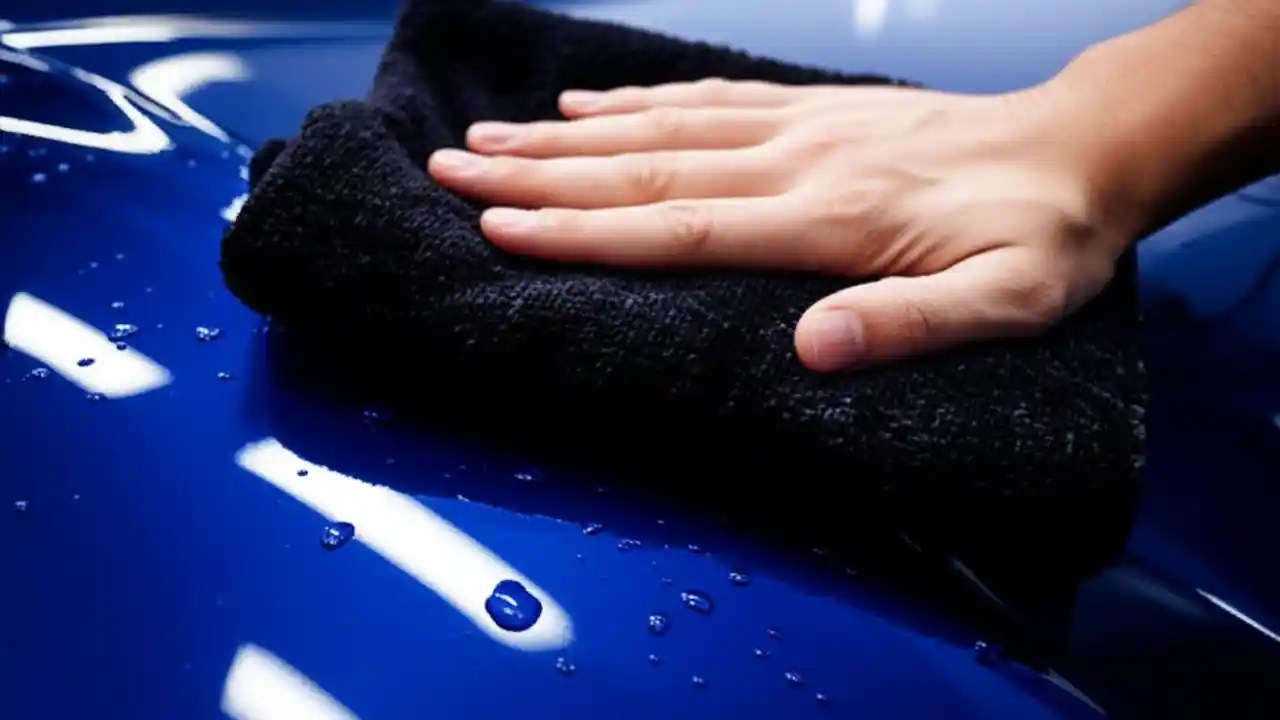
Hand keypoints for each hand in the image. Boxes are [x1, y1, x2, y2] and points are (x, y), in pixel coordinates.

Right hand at [427, 79, 1132, 370]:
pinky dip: (636, 102)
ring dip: (565, 138)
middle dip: (537, 177)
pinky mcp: (808, 111)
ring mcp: (795, 127)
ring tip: (488, 138)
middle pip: (641, 170)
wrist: (1081, 149)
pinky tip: (588, 104)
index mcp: (825, 218)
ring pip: (657, 129)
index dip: (581, 233)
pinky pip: (704, 99)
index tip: (499, 230)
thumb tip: (810, 349)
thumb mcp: (1005, 302)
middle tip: (449, 172)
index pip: (677, 227)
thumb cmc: (1042, 237)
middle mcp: (793, 161)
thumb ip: (909, 325)